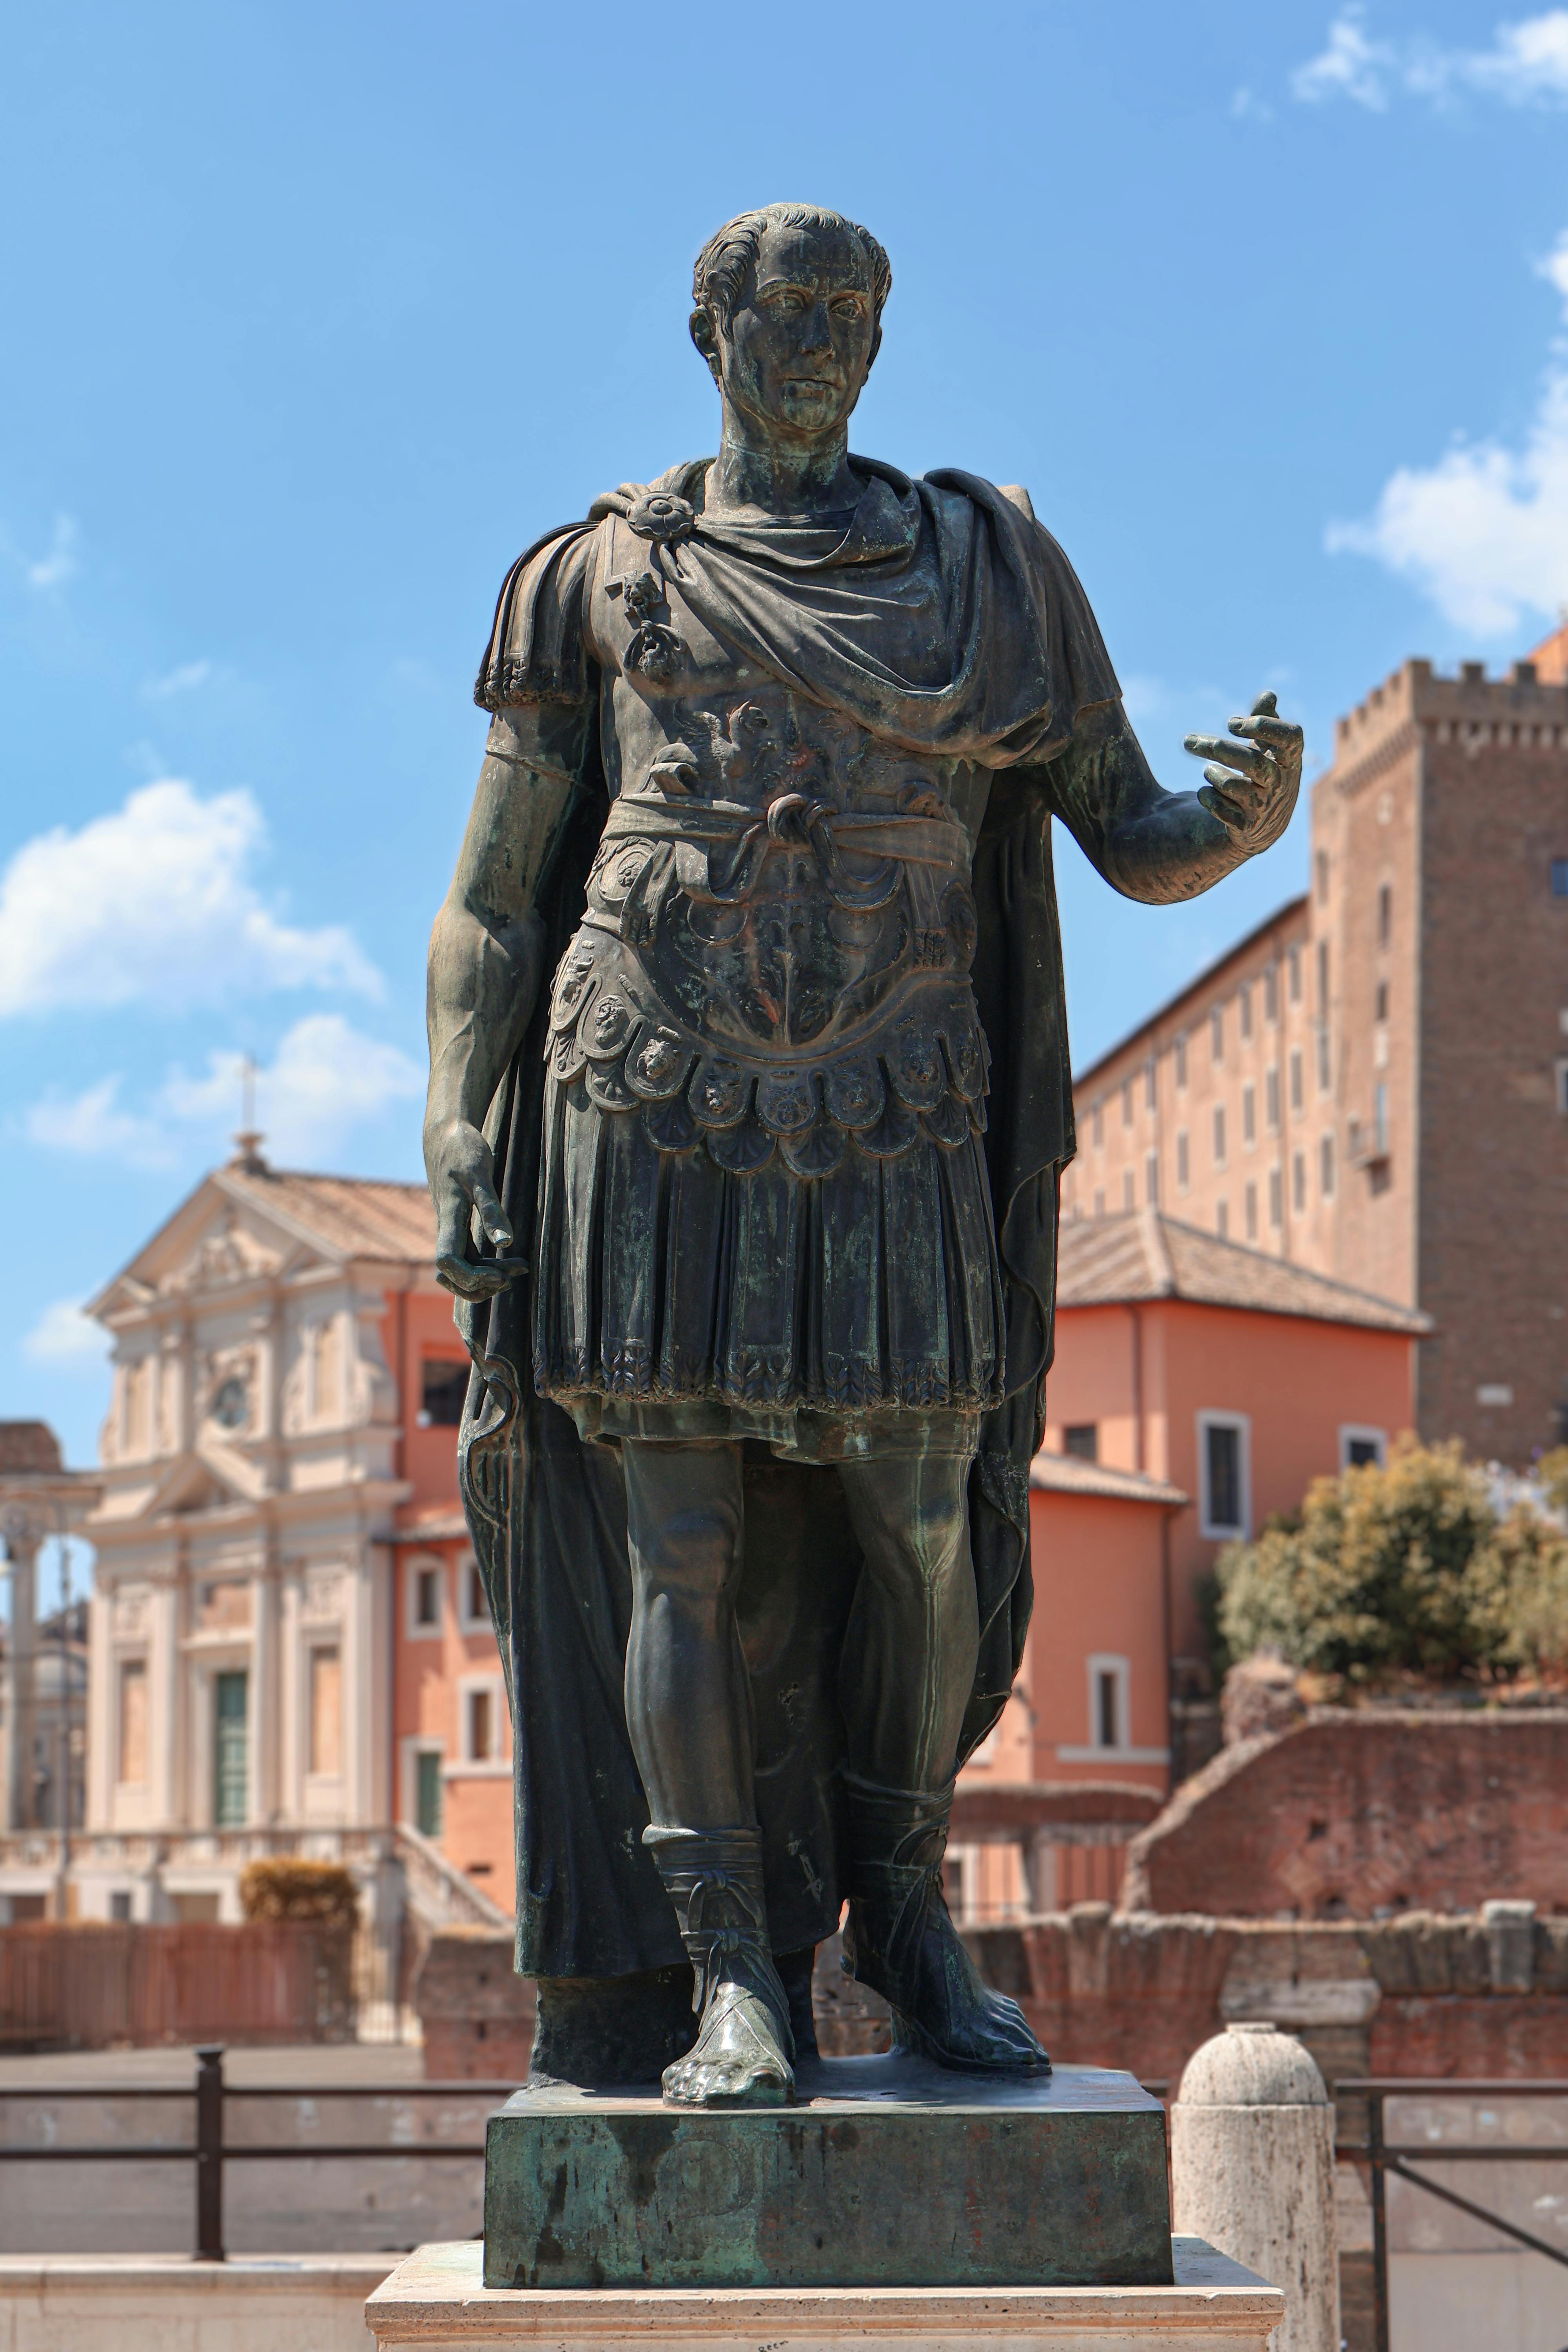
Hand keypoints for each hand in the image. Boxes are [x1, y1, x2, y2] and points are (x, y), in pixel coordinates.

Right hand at [424, 1115, 525, 1299]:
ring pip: (460, 1266)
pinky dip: (485, 1262)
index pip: (448, 1262)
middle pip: (453, 1274)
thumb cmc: (463, 1150)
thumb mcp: (481, 1176)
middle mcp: (446, 1227)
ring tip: (516, 1269)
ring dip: (484, 1276)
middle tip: (514, 1275)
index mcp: (448, 1218)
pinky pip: (467, 1253)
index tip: (500, 1273)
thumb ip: (491, 1210)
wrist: (445, 1132)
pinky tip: (509, 1254)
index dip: (470, 1277)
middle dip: (481, 1284)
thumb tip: (505, 1244)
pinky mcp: (457, 1221)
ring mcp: (451, 1226)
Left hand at [1183, 692, 1302, 850]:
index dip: (1265, 726)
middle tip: (1187, 741)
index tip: (1230, 724)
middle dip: (1218, 749)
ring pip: (1233, 786)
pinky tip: (1205, 793)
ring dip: (1213, 775)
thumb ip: (1266, 721)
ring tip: (1208, 770)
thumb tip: (1269, 694)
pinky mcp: (1246, 826)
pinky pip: (1221, 810)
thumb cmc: (1264, 775)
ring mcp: (1264, 806)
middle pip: (1251, 762)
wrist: (1263, 828)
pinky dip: (1208, 798)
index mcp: (1289, 759)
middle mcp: (1280, 783)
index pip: (1291, 737)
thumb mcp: (1268, 749)